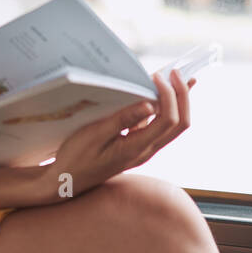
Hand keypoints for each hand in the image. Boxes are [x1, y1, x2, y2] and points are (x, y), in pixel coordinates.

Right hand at [44, 68, 195, 197]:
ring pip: (174, 126)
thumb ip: (122, 120)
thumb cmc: (77, 156)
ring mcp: (145, 150)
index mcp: (137, 148)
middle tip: (174, 72)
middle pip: (180, 123)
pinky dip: (167, 108)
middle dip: (182, 95)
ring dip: (179, 101)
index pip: (167, 120)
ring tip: (177, 78)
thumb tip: (150, 105)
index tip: (156, 76)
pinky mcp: (139, 146)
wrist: (68, 180)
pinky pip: (161, 126)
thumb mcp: (95, 135)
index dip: (169, 95)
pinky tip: (162, 95)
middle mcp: (146, 150)